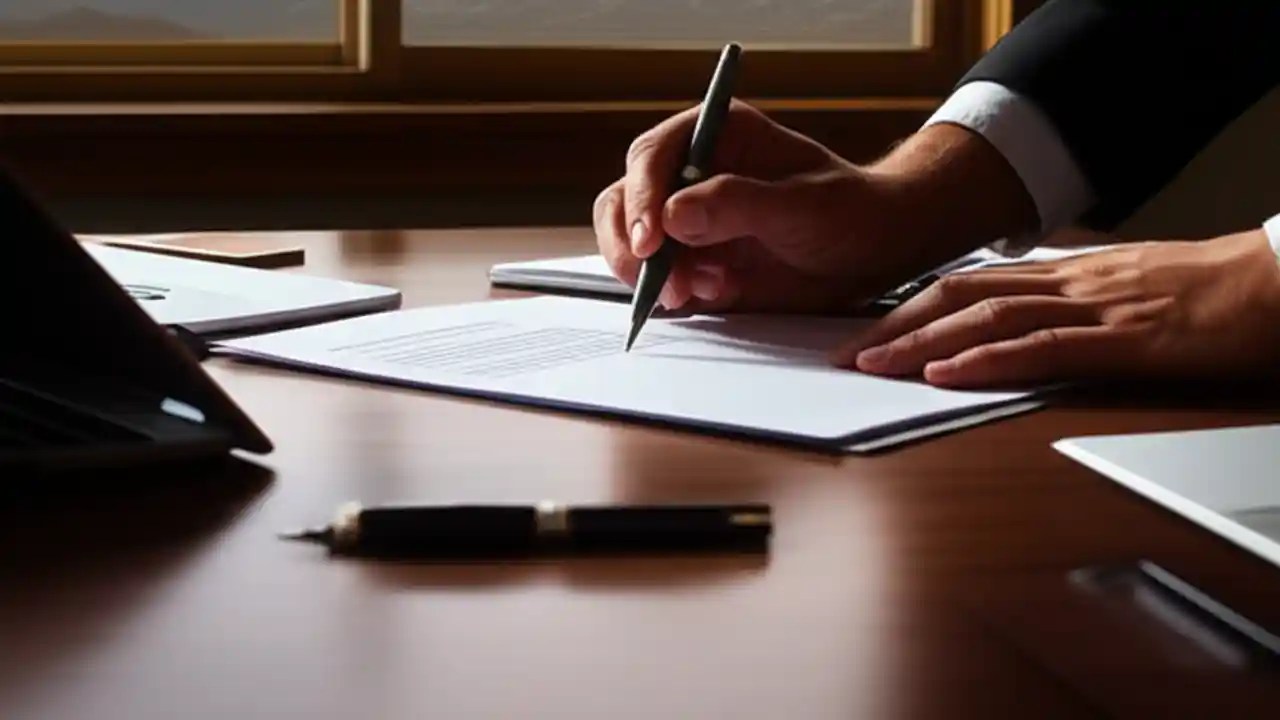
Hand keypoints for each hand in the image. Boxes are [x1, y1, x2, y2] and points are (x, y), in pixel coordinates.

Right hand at [593, 102, 1035, 313]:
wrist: (874, 253)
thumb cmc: (849, 211)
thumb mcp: (802, 204)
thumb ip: (737, 204)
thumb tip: (673, 213)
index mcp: (715, 136)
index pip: (652, 156)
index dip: (641, 195)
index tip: (652, 238)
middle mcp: (691, 175)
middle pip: (624, 200)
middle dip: (630, 243)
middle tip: (655, 279)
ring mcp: (688, 222)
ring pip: (633, 244)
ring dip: (650, 275)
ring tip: (697, 292)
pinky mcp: (696, 264)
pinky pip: (660, 280)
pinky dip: (674, 294)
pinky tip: (715, 295)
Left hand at [831, 230, 1279, 387]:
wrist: (1279, 281)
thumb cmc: (1209, 294)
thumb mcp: (1124, 295)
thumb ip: (1070, 309)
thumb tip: (1017, 328)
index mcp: (1068, 276)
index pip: (970, 286)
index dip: (911, 308)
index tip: (867, 333)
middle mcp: (1069, 284)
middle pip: (962, 296)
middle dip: (897, 326)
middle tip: (845, 356)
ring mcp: (1095, 308)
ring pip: (990, 318)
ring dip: (925, 344)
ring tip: (874, 366)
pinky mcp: (1127, 339)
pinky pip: (1046, 349)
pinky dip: (990, 360)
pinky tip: (950, 373)